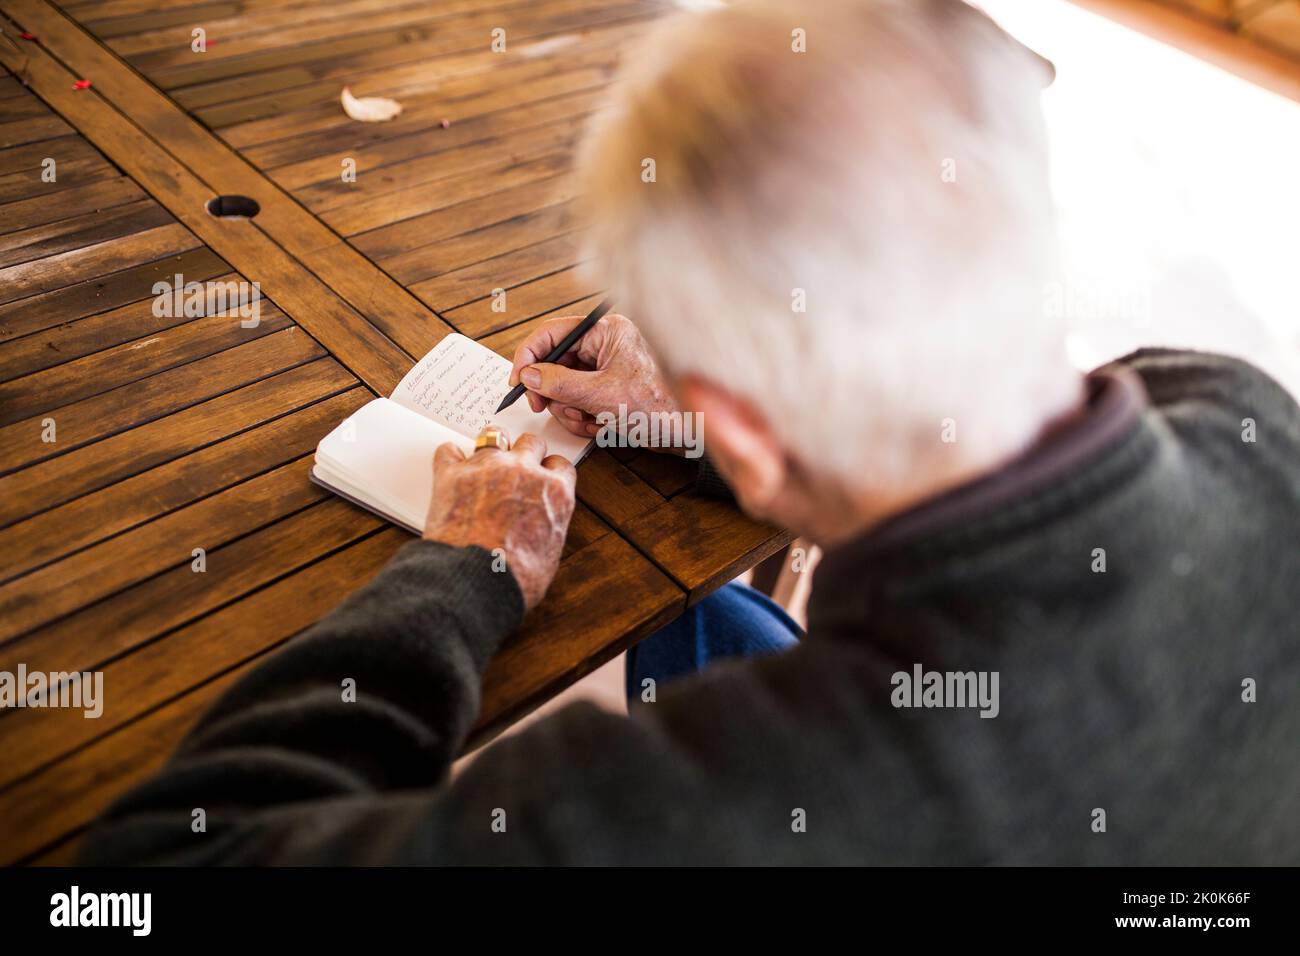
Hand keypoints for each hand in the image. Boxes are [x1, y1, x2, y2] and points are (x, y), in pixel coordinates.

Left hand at [423, 432, 575, 610]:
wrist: (476, 579)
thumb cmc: (515, 576)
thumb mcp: (550, 552)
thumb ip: (547, 525)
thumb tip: (537, 529)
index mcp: (554, 492)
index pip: (561, 465)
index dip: (551, 470)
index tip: (545, 475)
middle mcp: (523, 471)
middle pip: (530, 442)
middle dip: (526, 451)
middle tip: (518, 464)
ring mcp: (487, 468)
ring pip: (493, 435)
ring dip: (491, 445)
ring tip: (485, 459)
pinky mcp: (452, 474)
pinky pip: (448, 451)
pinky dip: (449, 458)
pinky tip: (451, 466)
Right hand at [508, 313, 679, 443]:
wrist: (690, 434)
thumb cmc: (661, 407)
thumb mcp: (601, 396)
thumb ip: (559, 384)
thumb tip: (528, 376)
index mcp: (607, 331)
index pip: (553, 334)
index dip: (529, 357)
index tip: (517, 382)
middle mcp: (606, 345)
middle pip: (556, 365)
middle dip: (555, 393)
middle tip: (545, 408)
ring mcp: (608, 370)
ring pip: (566, 388)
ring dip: (570, 410)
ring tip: (589, 422)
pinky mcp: (611, 391)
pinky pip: (581, 403)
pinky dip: (583, 419)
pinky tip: (600, 427)